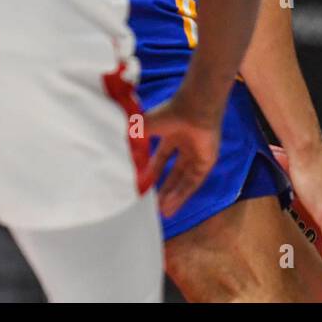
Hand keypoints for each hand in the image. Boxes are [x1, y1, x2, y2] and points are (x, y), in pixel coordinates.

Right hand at [138, 94, 222, 217]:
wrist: (194, 109)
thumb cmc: (169, 113)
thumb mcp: (144, 126)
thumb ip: (132, 139)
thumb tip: (113, 148)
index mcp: (172, 134)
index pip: (162, 158)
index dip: (152, 172)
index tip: (142, 186)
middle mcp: (185, 145)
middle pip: (174, 172)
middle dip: (164, 188)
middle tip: (153, 205)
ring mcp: (197, 154)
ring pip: (184, 180)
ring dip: (173, 195)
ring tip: (162, 212)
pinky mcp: (207, 162)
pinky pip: (194, 182)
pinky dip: (183, 194)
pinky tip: (171, 205)